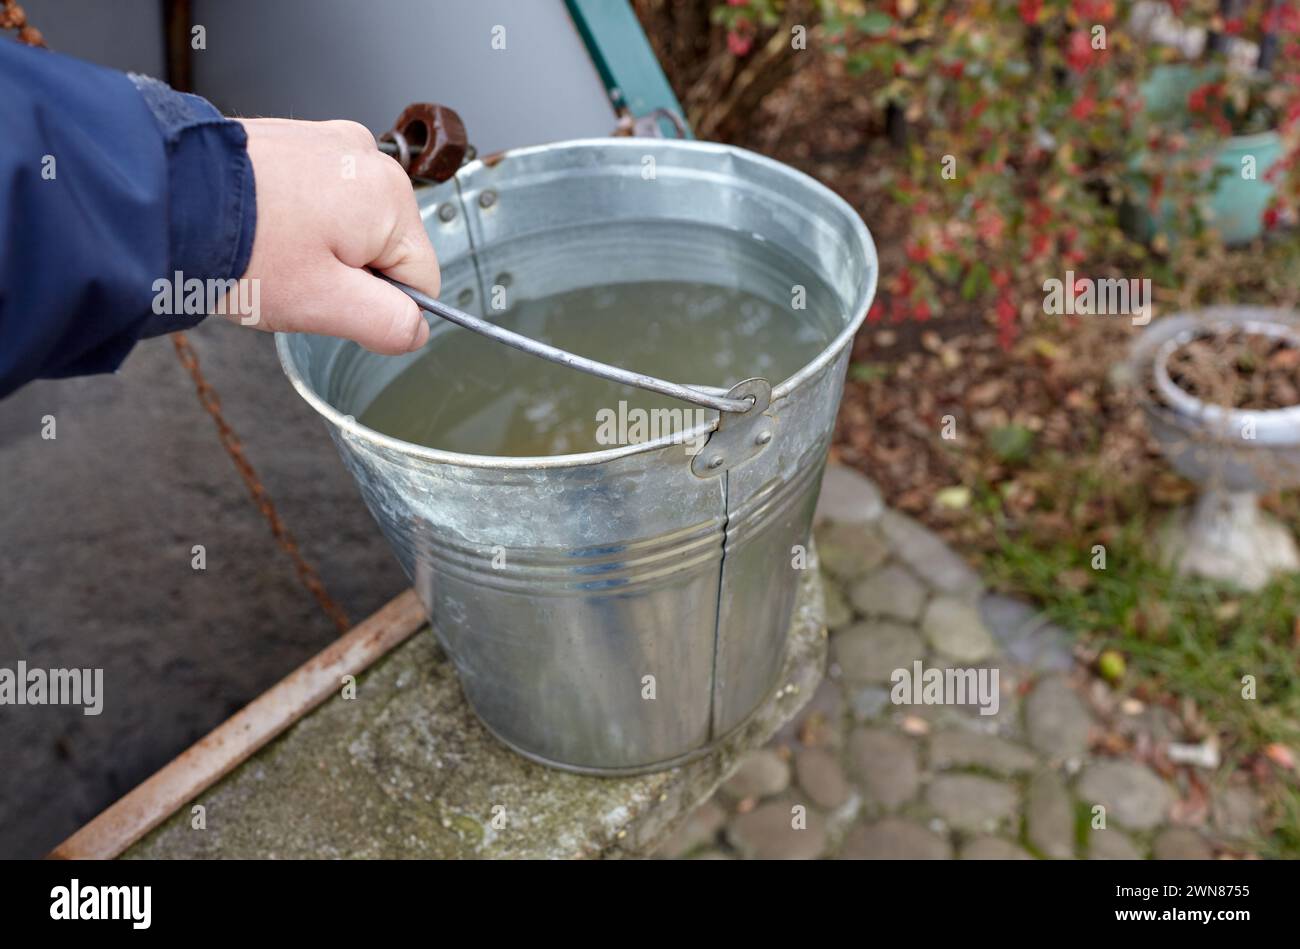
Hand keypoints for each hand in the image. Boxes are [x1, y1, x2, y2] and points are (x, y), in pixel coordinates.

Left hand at [231, 118, 437, 353]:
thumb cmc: (242, 248)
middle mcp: (367, 157)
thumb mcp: (326, 304)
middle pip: (387, 247)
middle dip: (349, 273)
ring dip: (322, 247)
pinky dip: (298, 219)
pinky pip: (320, 196)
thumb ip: (388, 323)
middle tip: (294, 277)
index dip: (383, 306)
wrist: (163, 197)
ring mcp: (330, 142)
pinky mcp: (297, 140)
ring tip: (274, 251)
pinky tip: (265, 228)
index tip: (334, 301)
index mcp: (389, 197)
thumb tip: (416, 329)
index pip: (422, 278)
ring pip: (352, 224)